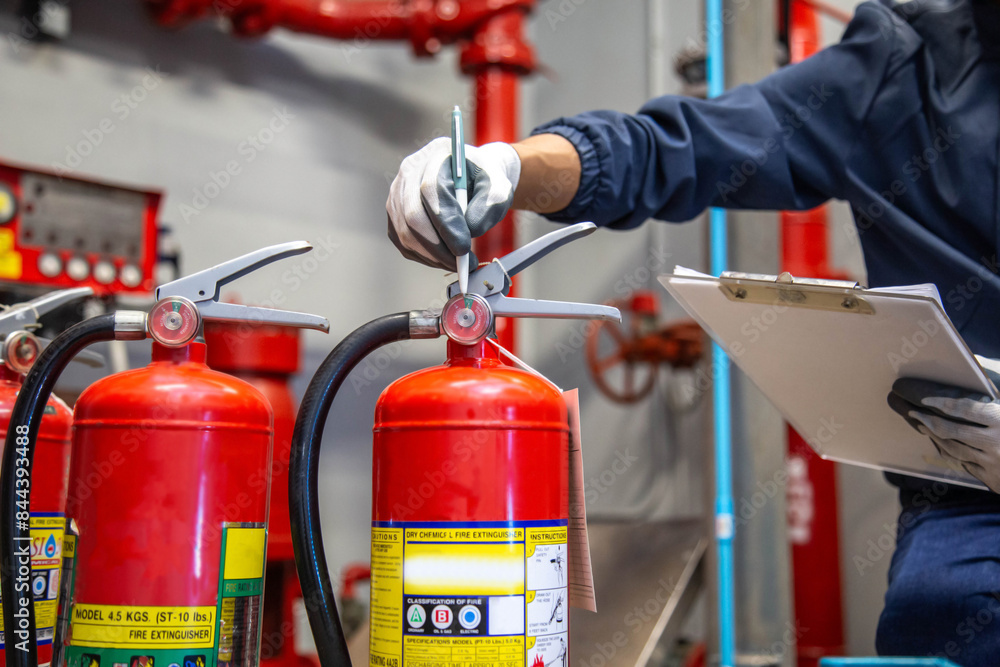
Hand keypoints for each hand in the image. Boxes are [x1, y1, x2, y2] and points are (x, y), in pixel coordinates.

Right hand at [386, 137, 520, 269]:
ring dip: (432, 256)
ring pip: (405, 233)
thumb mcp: (499, 187)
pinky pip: (403, 242)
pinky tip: (443, 258)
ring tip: (457, 263)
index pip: (431, 190)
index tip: (464, 248)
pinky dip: (424, 256)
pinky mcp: (395, 214)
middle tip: (462, 264)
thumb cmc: (484, 181)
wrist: (472, 177)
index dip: (447, 223)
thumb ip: (490, 206)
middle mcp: (409, 171)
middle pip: (413, 215)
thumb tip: (470, 230)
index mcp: (435, 155)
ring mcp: (397, 193)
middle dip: (439, 247)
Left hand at [889, 374, 999, 491]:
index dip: (931, 398)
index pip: (958, 407)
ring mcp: (994, 465)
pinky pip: (961, 462)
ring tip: (912, 416)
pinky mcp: (994, 481)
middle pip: (946, 428)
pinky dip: (945, 447)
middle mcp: (996, 444)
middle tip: (899, 401)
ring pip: (950, 446)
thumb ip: (997, 379)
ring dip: (928, 431)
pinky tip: (934, 436)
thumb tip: (973, 361)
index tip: (910, 391)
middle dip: (917, 414)